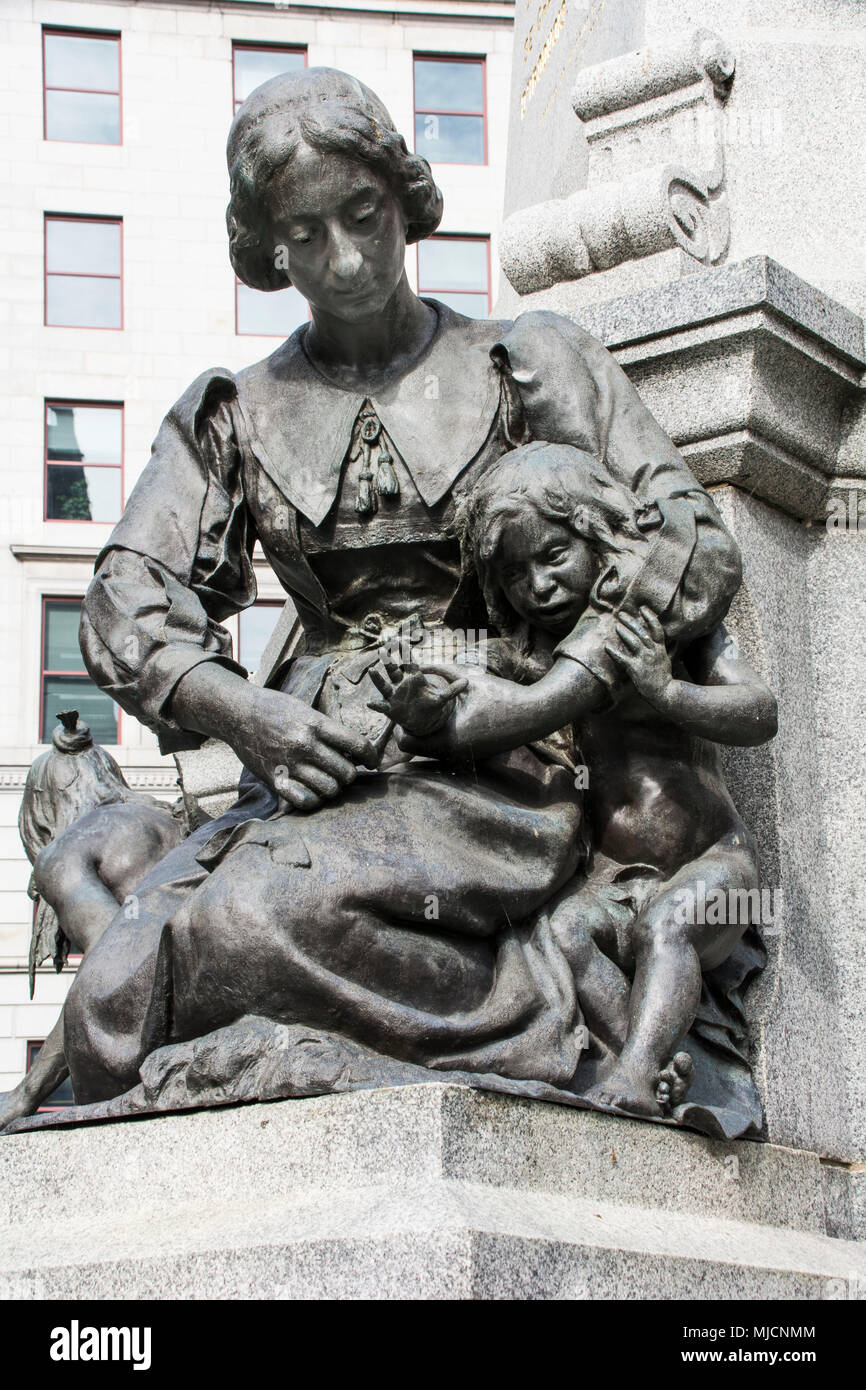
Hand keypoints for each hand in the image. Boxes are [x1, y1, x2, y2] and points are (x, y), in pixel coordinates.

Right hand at [229, 685, 377, 811]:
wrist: (237, 713)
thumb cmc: (275, 709)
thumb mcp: (305, 710)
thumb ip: (328, 730)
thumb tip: (356, 750)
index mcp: (315, 723)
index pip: (357, 744)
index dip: (371, 755)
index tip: (371, 760)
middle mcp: (304, 744)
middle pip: (346, 772)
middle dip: (350, 774)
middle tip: (344, 770)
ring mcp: (289, 764)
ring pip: (329, 789)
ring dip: (333, 788)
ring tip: (328, 780)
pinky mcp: (275, 779)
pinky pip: (305, 801)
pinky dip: (314, 800)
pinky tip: (313, 792)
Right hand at [368, 658, 467, 736]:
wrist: (422, 721)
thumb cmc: (430, 705)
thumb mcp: (442, 698)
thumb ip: (452, 690)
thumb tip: (467, 681)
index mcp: (414, 678)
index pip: (409, 662)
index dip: (405, 652)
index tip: (399, 640)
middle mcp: (401, 684)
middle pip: (393, 671)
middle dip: (388, 661)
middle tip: (382, 650)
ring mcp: (394, 696)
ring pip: (384, 686)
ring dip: (378, 679)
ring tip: (372, 671)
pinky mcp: (390, 709)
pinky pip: (382, 706)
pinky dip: (376, 705)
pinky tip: (370, 704)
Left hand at [386, 661, 518, 760]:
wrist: (535, 715)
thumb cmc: (504, 697)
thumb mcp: (471, 681)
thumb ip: (443, 672)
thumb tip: (420, 664)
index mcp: (449, 738)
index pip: (406, 741)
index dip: (400, 724)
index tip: (403, 707)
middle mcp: (453, 752)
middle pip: (415, 747)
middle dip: (411, 728)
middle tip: (412, 708)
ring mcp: (464, 756)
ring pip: (431, 749)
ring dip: (426, 732)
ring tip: (429, 711)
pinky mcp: (473, 754)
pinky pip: (446, 748)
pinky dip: (441, 734)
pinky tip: (447, 717)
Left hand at [604, 606, 674, 704]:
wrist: (665, 693)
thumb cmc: (664, 678)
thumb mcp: (667, 660)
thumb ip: (667, 649)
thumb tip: (671, 641)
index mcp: (660, 649)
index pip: (657, 629)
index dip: (650, 617)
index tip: (643, 608)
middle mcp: (653, 652)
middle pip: (642, 632)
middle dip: (631, 621)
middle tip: (621, 613)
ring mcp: (644, 660)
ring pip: (634, 641)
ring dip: (624, 632)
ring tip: (617, 625)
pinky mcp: (636, 669)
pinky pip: (623, 658)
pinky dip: (614, 651)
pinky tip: (606, 646)